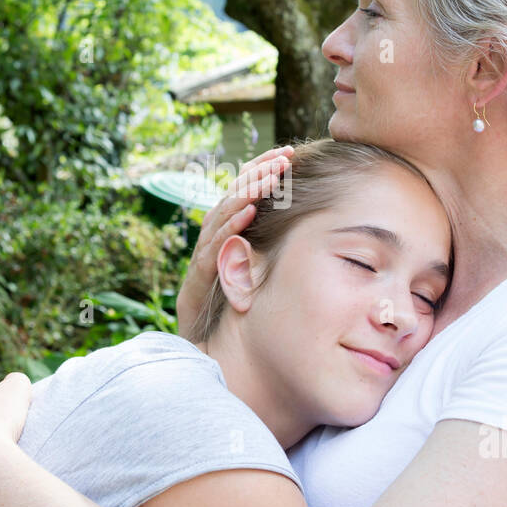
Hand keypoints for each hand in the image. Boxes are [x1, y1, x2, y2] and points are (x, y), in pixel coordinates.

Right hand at [175, 145, 294, 339]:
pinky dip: (231, 228)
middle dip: (258, 174)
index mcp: (228, 236)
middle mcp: (213, 242)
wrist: (205, 353)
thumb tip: (308, 228)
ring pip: (222, 218)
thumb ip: (271, 251)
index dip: (262, 171)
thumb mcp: (259, 276)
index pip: (244, 194)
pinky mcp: (198, 282)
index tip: (288, 153)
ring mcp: (204, 260)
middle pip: (232, 198)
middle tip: (284, 156)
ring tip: (271, 177)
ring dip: (247, 194)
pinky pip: (213, 250)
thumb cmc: (235, 314)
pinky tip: (249, 213)